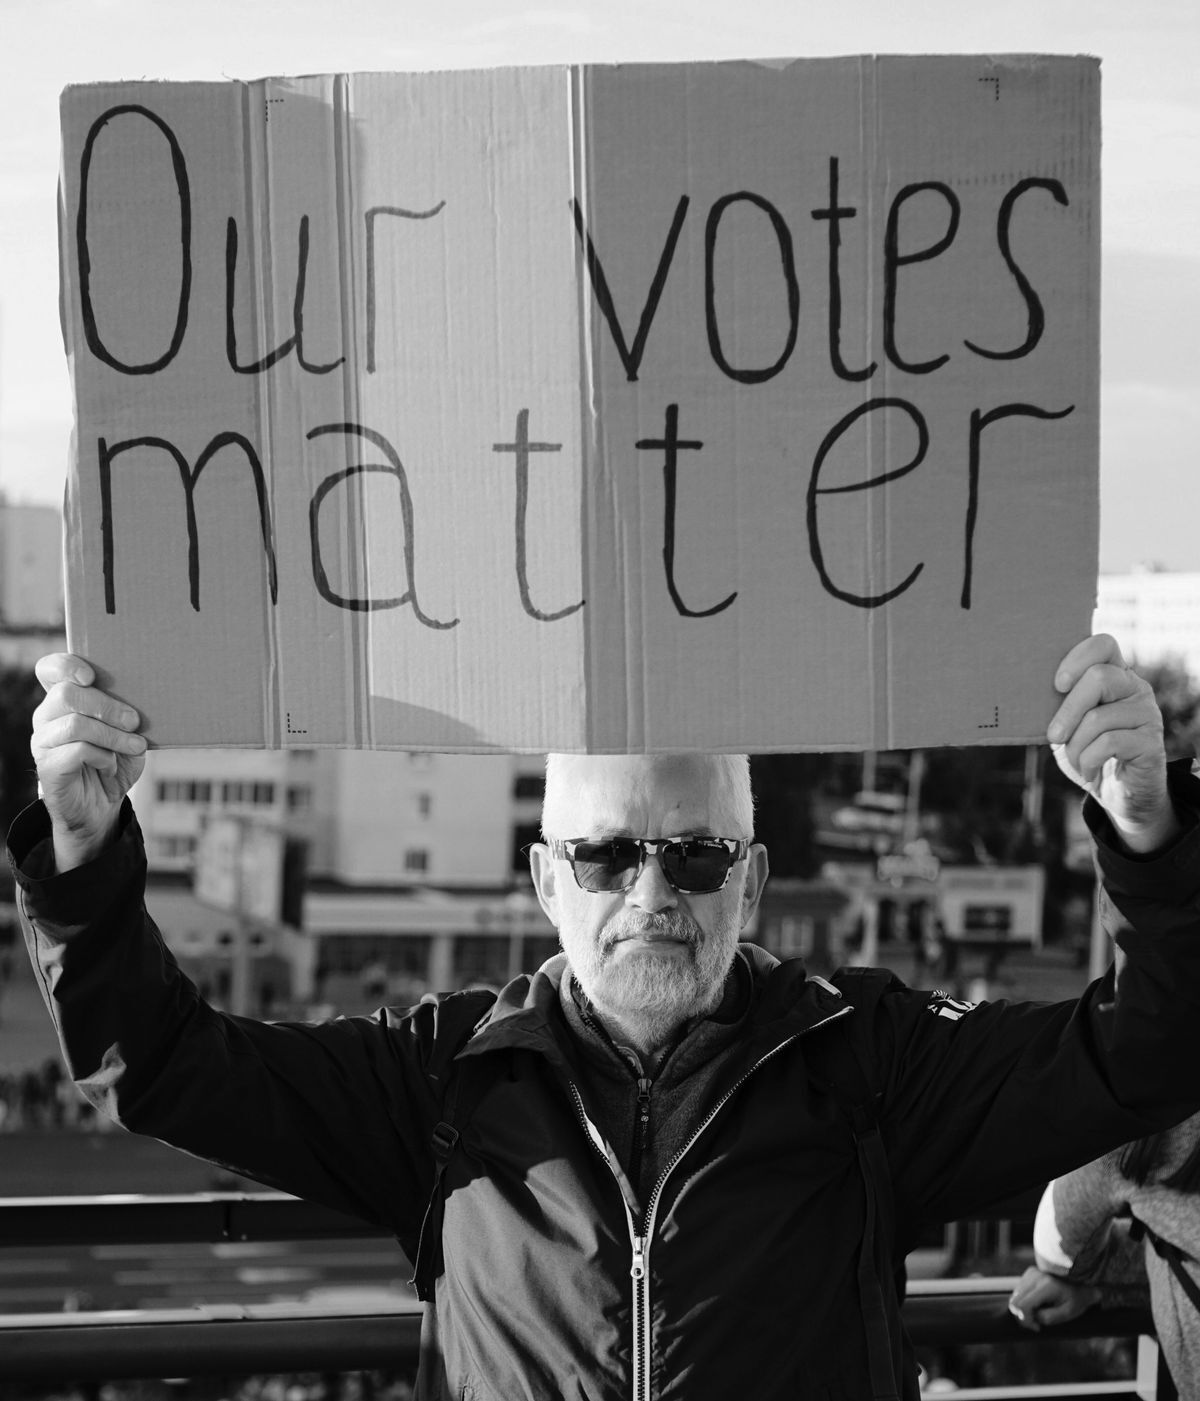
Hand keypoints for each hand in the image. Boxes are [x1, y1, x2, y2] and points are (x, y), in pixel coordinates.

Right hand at [31, 653, 146, 872]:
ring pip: (75, 724)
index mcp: (63, 699)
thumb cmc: (116, 760)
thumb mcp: (127, 732)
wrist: (103, 804)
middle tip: (134, 722)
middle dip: (107, 706)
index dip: (66, 665)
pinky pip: (77, 751)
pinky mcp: (47, 766)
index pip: (49, 668)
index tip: (91, 676)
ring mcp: (43, 741)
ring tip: (135, 746)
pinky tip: (111, 765)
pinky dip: (104, 757)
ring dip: (113, 735)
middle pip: (67, 694)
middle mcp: (46, 716)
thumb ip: (126, 712)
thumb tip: (142, 698)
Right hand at [1008, 1266, 1100, 1329]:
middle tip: (1037, 1324)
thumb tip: (1031, 1317)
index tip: (1037, 1327)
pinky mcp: (1029, 1272)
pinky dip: (1024, 1301)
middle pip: (1015, 1301)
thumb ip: (1048, 1318)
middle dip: (1022, 1316)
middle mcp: (1035, 1277)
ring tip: (1039, 1313)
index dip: (1025, 1320)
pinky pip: (1019, 1291)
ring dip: (1023, 1309)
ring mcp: (1031, 1273)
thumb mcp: (1068, 1313)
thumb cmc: (1077, 1299)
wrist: (1083, 1280)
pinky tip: (1037, 1304)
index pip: (1022, 1305)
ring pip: (1015, 1296)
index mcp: (1046, 1286)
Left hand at [1048, 635, 1175, 854]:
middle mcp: (1136, 688)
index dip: (1078, 658)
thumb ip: (1059, 704)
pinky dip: (1088, 761)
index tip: (1058, 685)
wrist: (1120, 793)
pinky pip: (1109, 743)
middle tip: (1053, 737)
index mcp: (1115, 675)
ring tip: (1075, 761)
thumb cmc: (1088, 751)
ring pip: (1098, 717)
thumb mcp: (1070, 724)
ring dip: (1075, 746)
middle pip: (1099, 678)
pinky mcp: (1152, 742)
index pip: (1103, 645)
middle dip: (1067, 711)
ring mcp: (1148, 713)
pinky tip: (1088, 772)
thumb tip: (1024, 693)